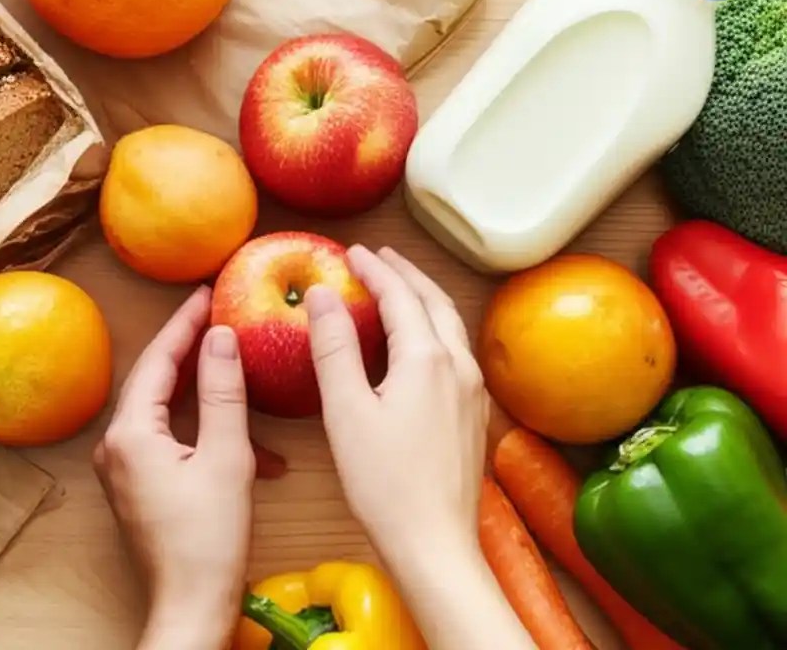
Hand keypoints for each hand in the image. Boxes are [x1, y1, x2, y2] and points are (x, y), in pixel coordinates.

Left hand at [95, 286, 256, 649]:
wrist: (191, 608)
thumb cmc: (208, 541)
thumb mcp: (227, 457)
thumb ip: (224, 391)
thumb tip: (220, 336)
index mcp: (129, 433)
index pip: (157, 360)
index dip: (184, 324)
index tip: (207, 292)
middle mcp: (115, 446)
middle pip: (156, 382)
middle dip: (193, 353)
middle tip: (221, 317)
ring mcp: (123, 469)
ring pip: (167, 414)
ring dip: (208, 401)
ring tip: (245, 379)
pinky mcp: (138, 488)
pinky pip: (170, 442)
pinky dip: (206, 437)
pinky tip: (253, 451)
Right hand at [305, 246, 532, 649]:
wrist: (433, 543)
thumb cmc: (383, 482)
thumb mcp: (345, 410)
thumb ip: (334, 347)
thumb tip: (322, 295)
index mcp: (427, 358)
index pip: (400, 295)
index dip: (374, 269)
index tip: (350, 252)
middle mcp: (458, 367)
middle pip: (434, 303)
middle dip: (406, 274)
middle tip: (378, 257)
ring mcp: (472, 393)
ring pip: (450, 327)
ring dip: (423, 299)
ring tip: (398, 288)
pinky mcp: (472, 417)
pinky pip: (454, 354)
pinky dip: (433, 330)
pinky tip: (417, 344)